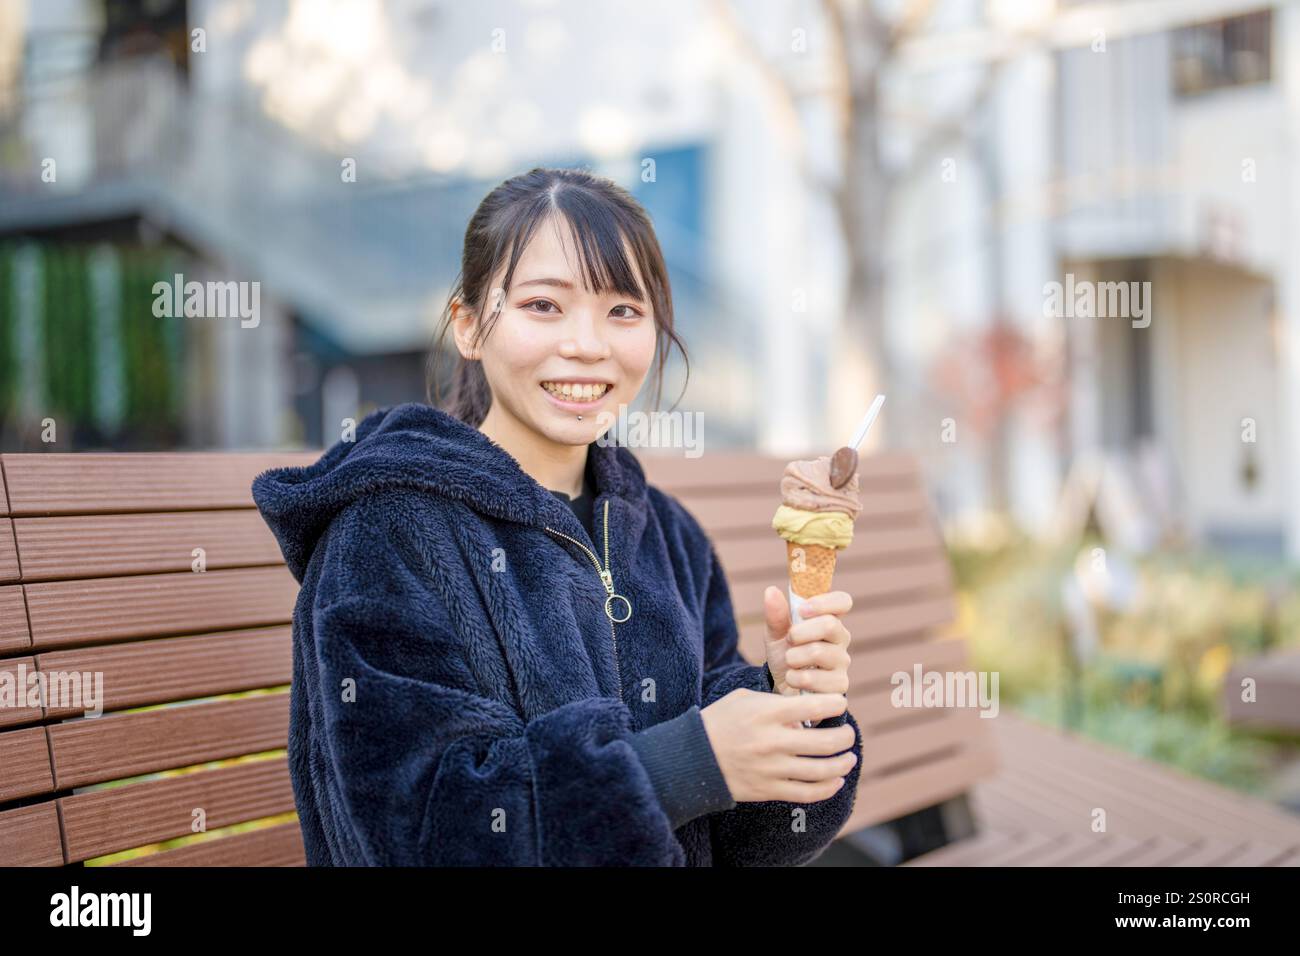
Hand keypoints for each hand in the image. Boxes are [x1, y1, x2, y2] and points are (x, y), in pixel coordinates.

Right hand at [699, 688, 856, 802]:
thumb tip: (805, 712)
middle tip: (848, 734)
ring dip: (843, 764)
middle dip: (845, 737)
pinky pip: (807, 793)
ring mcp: (772, 769)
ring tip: (849, 758)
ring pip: (822, 771)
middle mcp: (773, 742)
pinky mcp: (769, 790)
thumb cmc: (720, 721)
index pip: (814, 708)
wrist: (693, 757)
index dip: (836, 705)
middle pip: (826, 742)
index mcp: (767, 714)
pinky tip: (835, 780)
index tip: (840, 704)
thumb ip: (776, 701)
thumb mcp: (744, 698)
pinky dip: (828, 788)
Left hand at [762, 587, 852, 708]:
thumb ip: (776, 615)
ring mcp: (842, 662)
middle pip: (830, 625)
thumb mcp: (776, 635)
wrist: (783, 690)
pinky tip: (793, 679)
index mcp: (829, 620)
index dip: (825, 602)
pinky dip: (796, 678)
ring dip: (794, 657)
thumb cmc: (785, 656)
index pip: (842, 601)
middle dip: (800, 632)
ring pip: (819, 652)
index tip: (802, 609)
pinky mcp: (840, 686)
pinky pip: (816, 679)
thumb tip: (771, 590)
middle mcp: (841, 639)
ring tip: (789, 662)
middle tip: (788, 639)